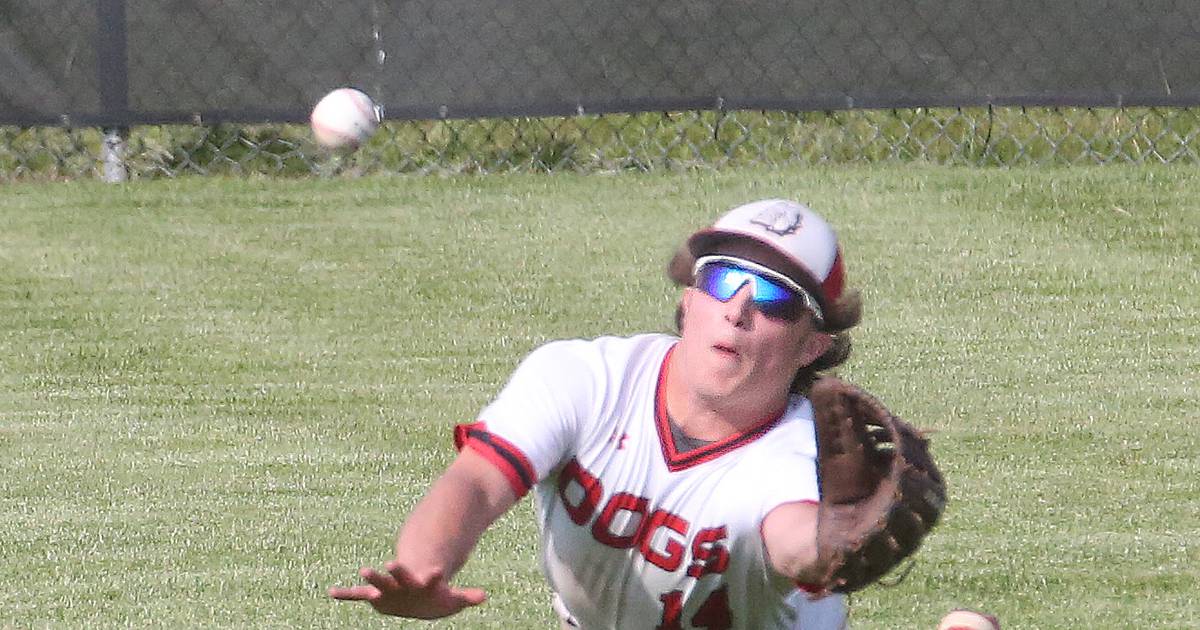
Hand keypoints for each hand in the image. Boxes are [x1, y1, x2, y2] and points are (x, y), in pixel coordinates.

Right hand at [328, 560, 486, 618]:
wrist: (417, 595)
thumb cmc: (436, 598)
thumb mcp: (452, 601)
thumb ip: (466, 597)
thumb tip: (483, 596)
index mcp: (423, 584)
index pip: (429, 578)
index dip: (433, 575)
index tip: (436, 570)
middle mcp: (404, 584)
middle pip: (401, 576)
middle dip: (397, 571)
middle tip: (391, 563)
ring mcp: (389, 589)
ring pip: (378, 583)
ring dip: (372, 579)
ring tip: (363, 569)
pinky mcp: (377, 597)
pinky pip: (358, 596)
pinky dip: (346, 594)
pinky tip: (331, 592)